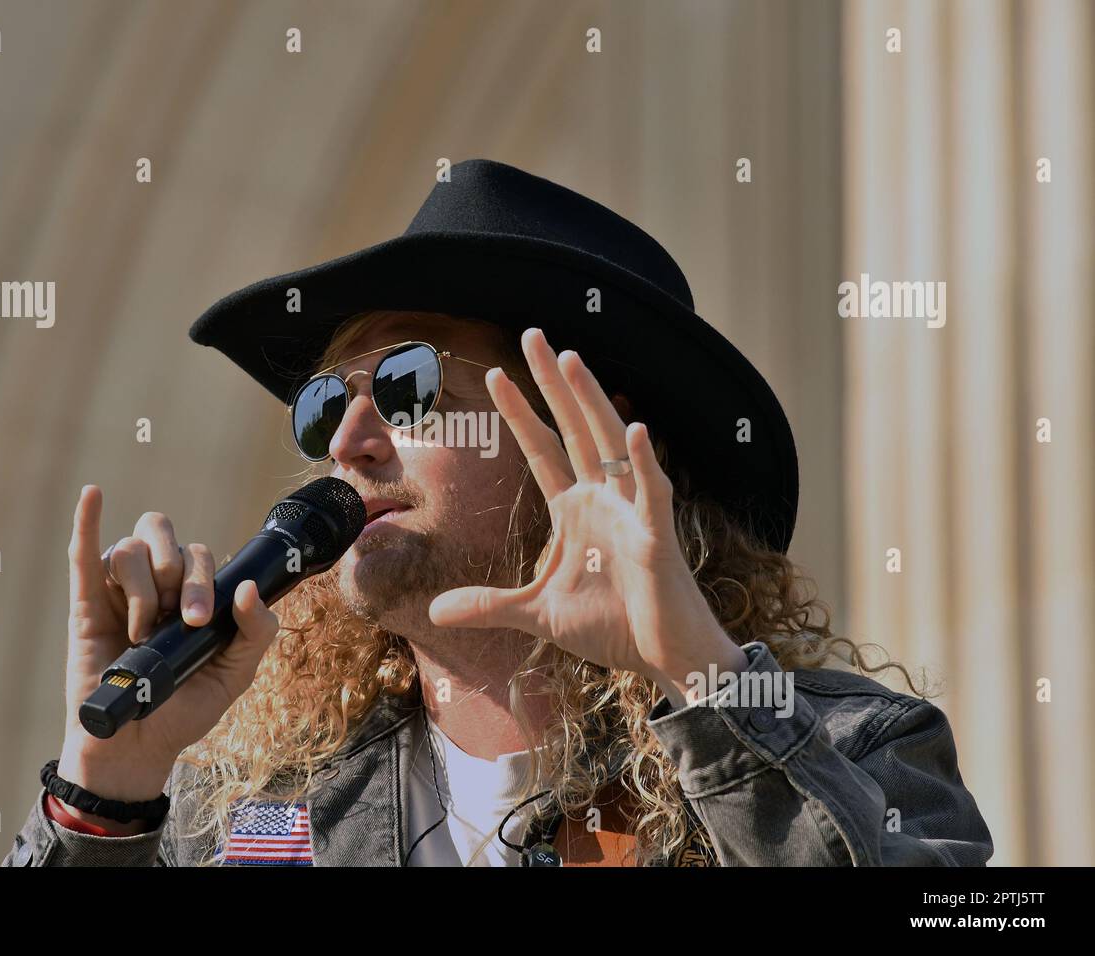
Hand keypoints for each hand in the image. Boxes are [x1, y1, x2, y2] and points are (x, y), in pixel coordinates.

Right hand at [58, 486, 280, 812]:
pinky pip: (84, 554)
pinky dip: (86, 521)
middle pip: (164, 537)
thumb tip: (249, 590)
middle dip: (179, 574)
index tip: (200, 622)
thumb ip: (256, 633)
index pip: (198, 556)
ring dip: (141, 586)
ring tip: (142, 629)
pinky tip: (92, 495)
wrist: (138, 747)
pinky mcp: (85, 605)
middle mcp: (155, 585)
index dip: (203, 580)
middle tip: (182, 618)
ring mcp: (118, 592)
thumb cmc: (185, 709)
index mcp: (190, 594)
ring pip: (129, 549)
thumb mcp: (235, 674)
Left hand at [428, 329, 747, 704]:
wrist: (662, 657)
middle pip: (574, 428)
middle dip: (551, 383)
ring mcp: (631, 513)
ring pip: (609, 444)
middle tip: (532, 333)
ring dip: (589, 402)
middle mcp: (602, 499)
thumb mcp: (536, 614)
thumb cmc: (611, 627)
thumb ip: (488, 605)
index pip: (542, 449)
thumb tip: (433, 613)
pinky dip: (642, 462)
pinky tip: (632, 428)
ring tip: (568, 360)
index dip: (520, 412)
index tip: (494, 374)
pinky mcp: (657, 538)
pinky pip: (651, 492)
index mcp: (575, 510)